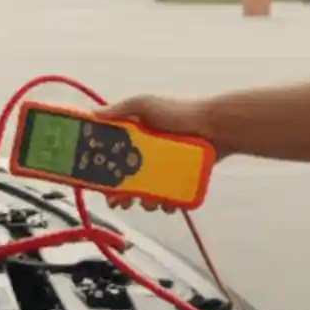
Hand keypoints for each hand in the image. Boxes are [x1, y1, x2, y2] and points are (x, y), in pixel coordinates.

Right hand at [97, 94, 225, 212]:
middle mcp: (148, 154)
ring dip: (145, 202)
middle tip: (121, 203)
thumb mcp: (146, 104)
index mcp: (135, 136)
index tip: (98, 185)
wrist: (217, 126)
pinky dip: (167, 204)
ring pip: (147, 192)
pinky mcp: (180, 179)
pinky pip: (169, 197)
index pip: (111, 157)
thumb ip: (120, 109)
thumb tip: (93, 115)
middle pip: (127, 180)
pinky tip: (168, 204)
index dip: (103, 172)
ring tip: (150, 201)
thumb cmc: (181, 111)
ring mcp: (165, 168)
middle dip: (122, 195)